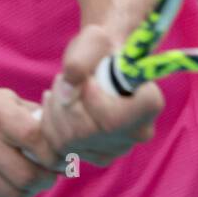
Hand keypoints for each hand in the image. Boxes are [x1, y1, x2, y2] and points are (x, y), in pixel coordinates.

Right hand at [0, 88, 66, 196]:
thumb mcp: (5, 100)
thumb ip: (35, 116)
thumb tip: (66, 138)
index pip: (36, 139)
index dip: (55, 155)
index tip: (61, 159)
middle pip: (28, 175)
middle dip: (47, 179)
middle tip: (49, 175)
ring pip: (15, 195)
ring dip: (30, 192)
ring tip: (31, 182)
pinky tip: (12, 187)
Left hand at [39, 25, 164, 166]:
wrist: (101, 61)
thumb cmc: (102, 48)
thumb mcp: (93, 40)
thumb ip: (80, 61)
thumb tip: (67, 96)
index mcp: (148, 105)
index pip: (117, 118)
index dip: (94, 99)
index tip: (90, 80)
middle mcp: (135, 134)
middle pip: (87, 131)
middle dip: (66, 102)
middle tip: (67, 78)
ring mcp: (114, 149)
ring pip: (69, 141)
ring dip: (55, 109)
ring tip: (62, 87)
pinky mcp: (93, 156)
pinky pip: (58, 147)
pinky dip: (50, 123)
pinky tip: (57, 104)